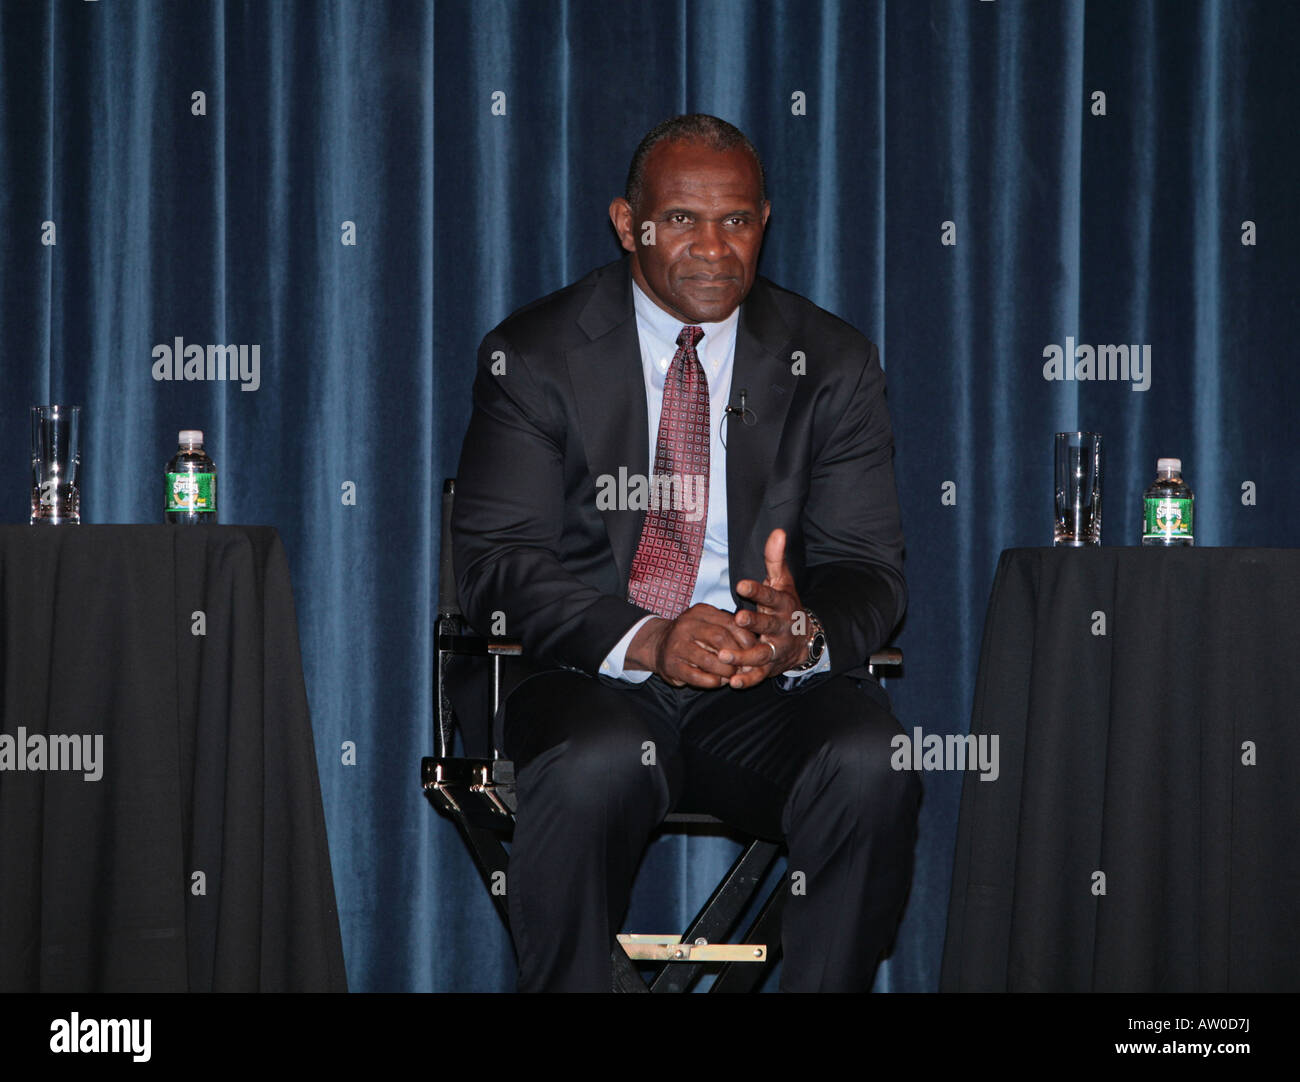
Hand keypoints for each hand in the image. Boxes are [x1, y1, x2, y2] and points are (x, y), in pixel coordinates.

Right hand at [626, 604, 758, 688]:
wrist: (657, 644)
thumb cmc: (693, 636)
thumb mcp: (709, 625)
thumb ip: (729, 631)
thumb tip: (755, 648)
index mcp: (700, 612)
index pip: (730, 623)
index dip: (746, 639)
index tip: (755, 651)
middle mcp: (687, 624)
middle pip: (720, 639)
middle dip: (737, 656)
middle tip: (745, 666)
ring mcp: (677, 644)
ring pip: (709, 659)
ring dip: (726, 671)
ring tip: (732, 676)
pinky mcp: (671, 664)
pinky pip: (696, 675)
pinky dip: (711, 681)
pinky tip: (718, 682)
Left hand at [726, 529, 809, 688]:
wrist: (806, 638)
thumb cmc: (786, 606)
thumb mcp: (783, 582)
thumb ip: (775, 559)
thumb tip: (777, 531)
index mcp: (782, 604)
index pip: (769, 596)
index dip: (757, 590)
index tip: (741, 584)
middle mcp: (780, 627)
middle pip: (767, 626)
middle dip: (753, 623)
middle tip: (738, 619)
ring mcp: (776, 648)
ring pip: (760, 653)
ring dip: (743, 655)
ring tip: (724, 656)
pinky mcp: (770, 667)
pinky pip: (759, 675)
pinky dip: (747, 679)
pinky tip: (733, 681)